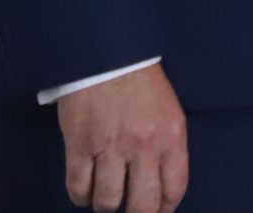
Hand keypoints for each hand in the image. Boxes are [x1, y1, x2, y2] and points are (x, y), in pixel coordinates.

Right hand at [56, 65, 187, 211]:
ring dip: (106, 204)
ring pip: (107, 201)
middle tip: (131, 212)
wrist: (108, 56)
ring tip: (106, 197)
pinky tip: (85, 191)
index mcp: (171, 136)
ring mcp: (110, 147)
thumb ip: (168, 147)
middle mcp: (144, 146)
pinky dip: (80, 196)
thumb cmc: (142, 84)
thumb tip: (161, 185)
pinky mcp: (80, 145)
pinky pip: (78, 187)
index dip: (165, 209)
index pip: (174, 188)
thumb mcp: (169, 112)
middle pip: (142, 204)